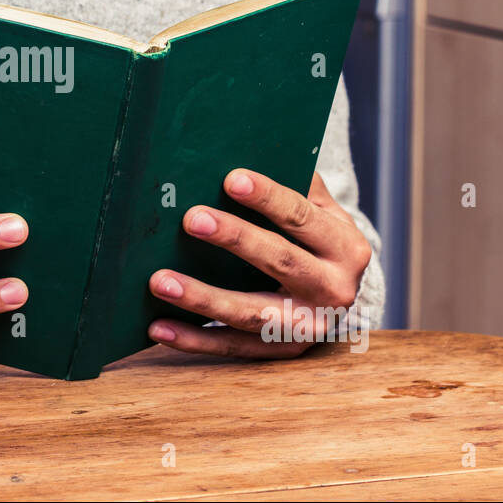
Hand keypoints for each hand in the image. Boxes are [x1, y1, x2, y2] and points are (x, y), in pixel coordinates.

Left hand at [147, 169, 370, 358]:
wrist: (340, 296)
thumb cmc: (317, 239)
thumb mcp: (321, 210)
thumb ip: (295, 184)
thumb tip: (247, 150)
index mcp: (345, 247)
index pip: (302, 217)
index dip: (267, 197)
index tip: (230, 178)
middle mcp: (334, 290)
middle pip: (279, 261)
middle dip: (235, 238)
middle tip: (192, 219)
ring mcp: (308, 327)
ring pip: (249, 313)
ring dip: (202, 298)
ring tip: (160, 280)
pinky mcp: (281, 353)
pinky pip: (232, 348)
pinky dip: (193, 340)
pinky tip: (157, 327)